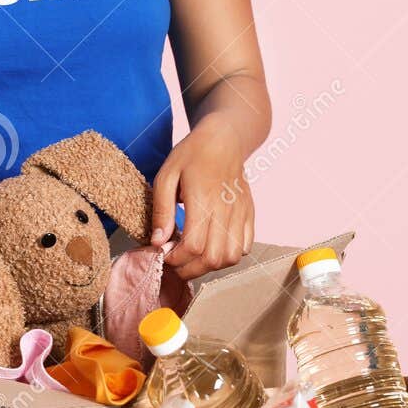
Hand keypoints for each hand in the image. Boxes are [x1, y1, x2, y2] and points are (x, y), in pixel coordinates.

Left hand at [150, 118, 254, 279]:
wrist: (225, 139)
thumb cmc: (192, 154)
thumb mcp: (166, 176)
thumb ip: (161, 210)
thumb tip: (157, 241)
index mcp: (203, 200)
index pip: (193, 246)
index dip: (175, 259)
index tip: (162, 255)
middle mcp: (226, 210)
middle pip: (213, 258)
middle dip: (189, 269)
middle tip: (173, 263)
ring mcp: (241, 214)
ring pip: (231, 257)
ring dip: (209, 266)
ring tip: (192, 258)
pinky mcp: (249, 214)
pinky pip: (245, 247)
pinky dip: (228, 256)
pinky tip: (211, 247)